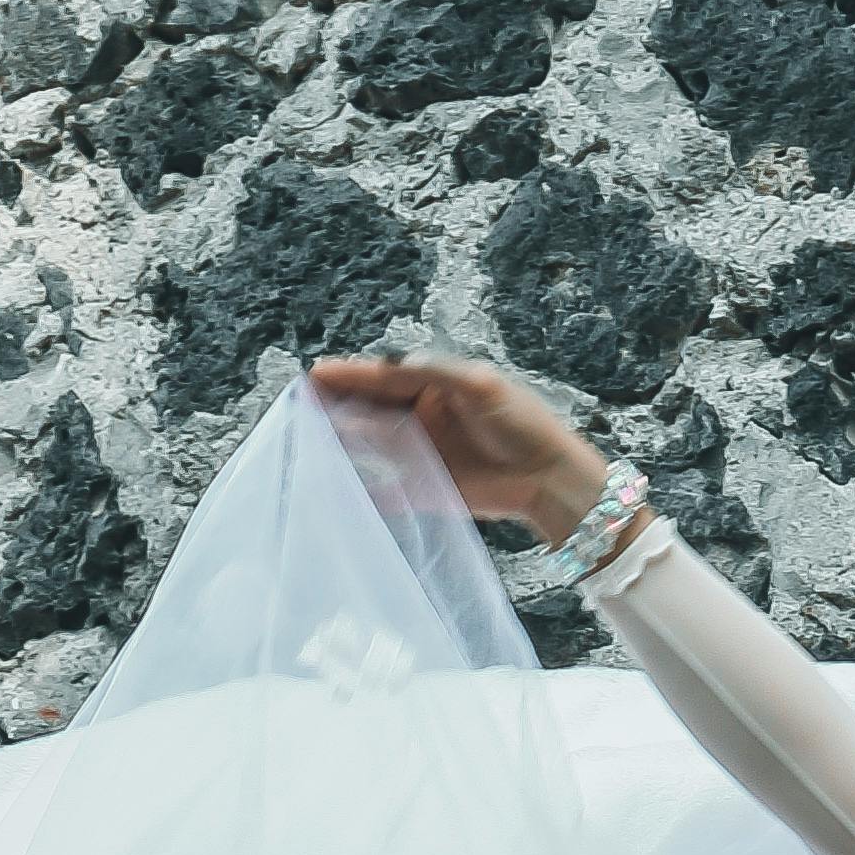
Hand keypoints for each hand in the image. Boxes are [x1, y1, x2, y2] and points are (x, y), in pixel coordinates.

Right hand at [306, 354, 613, 543]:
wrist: (551, 479)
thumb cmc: (523, 424)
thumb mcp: (482, 387)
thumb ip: (438, 374)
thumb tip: (395, 366)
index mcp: (436, 385)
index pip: (385, 378)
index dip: (352, 377)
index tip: (317, 374)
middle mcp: (425, 417)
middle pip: (374, 409)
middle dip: (340, 407)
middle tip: (303, 406)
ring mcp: (424, 453)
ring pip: (376, 445)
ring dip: (346, 443)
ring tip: (313, 440)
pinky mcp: (430, 488)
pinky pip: (392, 486)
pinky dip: (369, 487)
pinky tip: (342, 484)